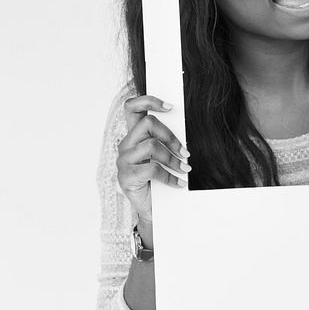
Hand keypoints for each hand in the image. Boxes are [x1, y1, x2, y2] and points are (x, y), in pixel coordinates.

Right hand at [117, 95, 189, 229]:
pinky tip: (178, 183)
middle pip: (147, 123)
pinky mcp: (126, 176)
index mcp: (134, 135)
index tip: (170, 106)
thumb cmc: (158, 180)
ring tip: (184, 169)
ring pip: (150, 146)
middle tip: (185, 152)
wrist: (151, 208)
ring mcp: (123, 160)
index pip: (132, 107)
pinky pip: (151, 169)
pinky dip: (169, 176)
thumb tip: (185, 133)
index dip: (148, 101)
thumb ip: (165, 141)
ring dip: (172, 158)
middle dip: (170, 136)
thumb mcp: (162, 157)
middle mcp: (125, 144)